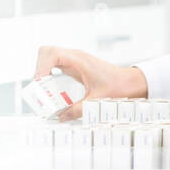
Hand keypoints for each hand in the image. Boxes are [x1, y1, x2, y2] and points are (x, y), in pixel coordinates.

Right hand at [33, 45, 147, 121]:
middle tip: (39, 87)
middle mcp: (75, 57)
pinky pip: (56, 64)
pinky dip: (49, 73)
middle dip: (38, 67)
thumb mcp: (96, 101)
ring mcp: (75, 60)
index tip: (40, 83)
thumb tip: (60, 117)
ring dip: (42, 70)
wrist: (131, 82)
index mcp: (79, 60)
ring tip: (44, 89)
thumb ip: (77, 110)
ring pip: (49, 56)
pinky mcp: (75, 65)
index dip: (41, 67)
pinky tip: (52, 88)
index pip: (51, 53)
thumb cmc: (119, 87)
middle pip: (46, 52)